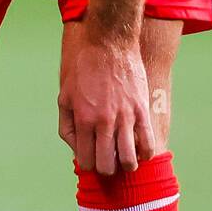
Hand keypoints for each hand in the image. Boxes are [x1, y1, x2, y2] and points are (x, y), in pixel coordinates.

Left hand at [57, 21, 155, 175]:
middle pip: (107, 165)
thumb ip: (67, 126)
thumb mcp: (64, 96)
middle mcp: (104, 122)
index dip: (89, 163)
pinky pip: (148, 144)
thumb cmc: (83, 68)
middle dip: (106, 167)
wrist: (108, 43)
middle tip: (107, 158)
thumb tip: (76, 149)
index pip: (87, 161)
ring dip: (126, 164)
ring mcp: (125, 117)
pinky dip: (144, 153)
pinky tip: (140, 150)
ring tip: (124, 156)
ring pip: (129, 160)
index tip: (91, 156)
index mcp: (83, 119)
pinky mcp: (142, 110)